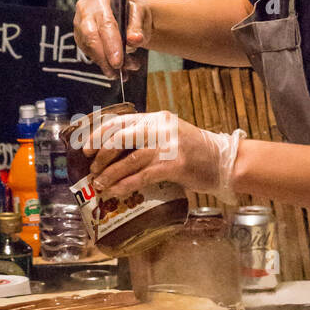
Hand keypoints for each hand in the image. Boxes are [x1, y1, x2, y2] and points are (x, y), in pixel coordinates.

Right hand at [73, 0, 152, 79]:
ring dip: (106, 63)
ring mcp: (80, 25)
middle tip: (118, 70)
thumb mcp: (139, 12)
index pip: (104, 24)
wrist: (127, 15)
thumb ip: (137, 26)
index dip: (111, 44)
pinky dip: (103, 63)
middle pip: (91, 37)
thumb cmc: (132, 11)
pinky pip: (89, 54)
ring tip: (123, 71)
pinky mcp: (80, 38)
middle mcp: (85, 11)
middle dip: (105, 57)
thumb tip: (135, 39)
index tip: (118, 61)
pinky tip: (115, 68)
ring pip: (89, 48)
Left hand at [83, 110, 244, 200]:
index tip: (85, 147)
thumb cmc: (196, 152)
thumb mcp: (170, 135)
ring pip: (129, 159)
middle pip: (120, 137)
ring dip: (110, 173)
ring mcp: (168, 146)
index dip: (98, 134)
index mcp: (157, 118)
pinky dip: (125, 185)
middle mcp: (160, 128)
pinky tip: (115, 192)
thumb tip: (116, 154)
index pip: (120, 121)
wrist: (225, 161)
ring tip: (99, 184)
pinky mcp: (175, 165)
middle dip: (100, 154)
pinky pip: (143, 176)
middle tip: (92, 169)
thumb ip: (147, 138)